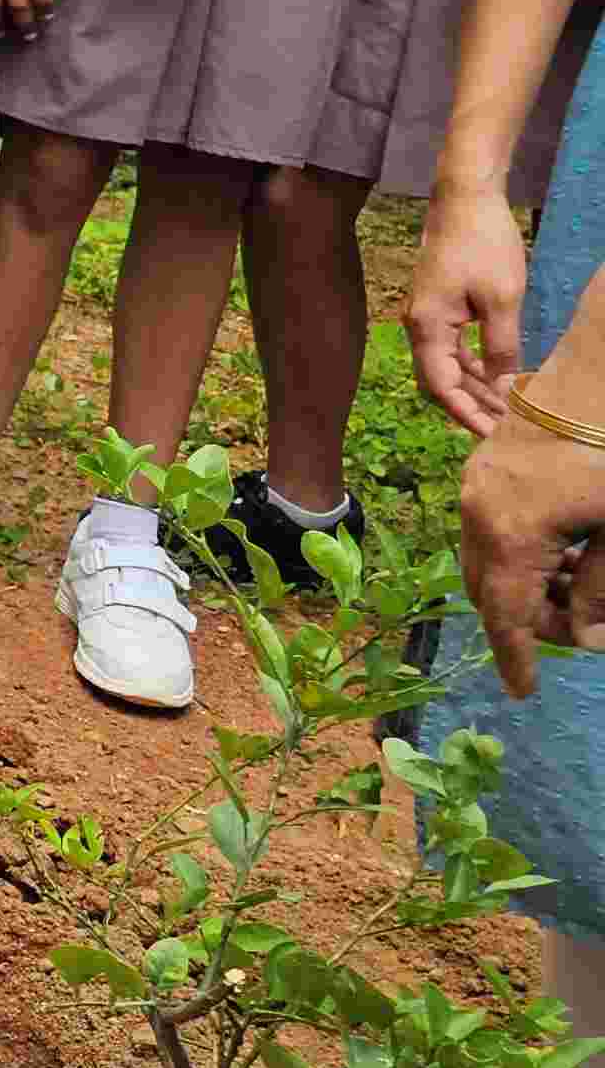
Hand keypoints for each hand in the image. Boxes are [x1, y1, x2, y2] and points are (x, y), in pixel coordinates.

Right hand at [407, 186, 532, 436]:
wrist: (466, 199)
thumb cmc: (483, 244)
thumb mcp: (502, 299)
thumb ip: (501, 346)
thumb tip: (505, 387)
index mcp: (427, 326)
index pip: (440, 386)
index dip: (466, 414)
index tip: (492, 436)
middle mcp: (420, 326)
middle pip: (441, 381)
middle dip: (471, 407)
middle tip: (504, 430)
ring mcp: (428, 316)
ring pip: (449, 366)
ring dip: (475, 388)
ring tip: (505, 410)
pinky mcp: (441, 306)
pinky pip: (454, 347)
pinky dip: (475, 366)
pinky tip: (498, 376)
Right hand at [461, 406, 604, 699]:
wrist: (596, 376)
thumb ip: (601, 589)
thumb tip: (587, 637)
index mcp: (510, 535)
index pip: (506, 614)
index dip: (517, 656)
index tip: (522, 691)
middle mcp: (477, 515)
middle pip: (488, 591)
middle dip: (528, 619)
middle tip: (579, 629)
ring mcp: (475, 488)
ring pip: (485, 560)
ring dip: (524, 586)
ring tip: (577, 587)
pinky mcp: (484, 469)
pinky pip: (489, 530)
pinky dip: (519, 554)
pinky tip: (563, 549)